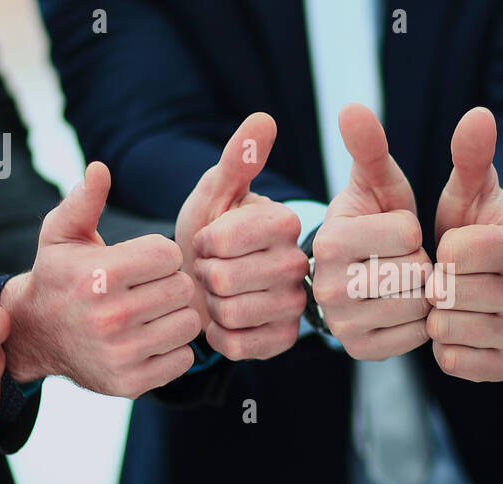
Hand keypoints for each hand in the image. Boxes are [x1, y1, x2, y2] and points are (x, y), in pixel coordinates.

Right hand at [1, 162, 200, 398]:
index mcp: (100, 275)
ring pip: (189, 323)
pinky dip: (174, 348)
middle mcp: (110, 316)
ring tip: (152, 311)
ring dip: (176, 315)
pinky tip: (150, 338)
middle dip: (171, 284)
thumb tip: (100, 168)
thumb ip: (85, 200)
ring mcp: (121, 353)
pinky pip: (184, 357)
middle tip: (149, 288)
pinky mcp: (130, 383)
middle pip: (183, 289)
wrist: (34, 337)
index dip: (161, 255)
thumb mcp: (62, 235)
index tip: (144, 262)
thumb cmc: (58, 277)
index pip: (170, 255)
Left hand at [178, 113, 307, 359]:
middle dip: (203, 275)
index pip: (222, 240)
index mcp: (286, 222)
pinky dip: (218, 335)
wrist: (208, 282)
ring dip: (210, 305)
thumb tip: (263, 119)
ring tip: (217, 292)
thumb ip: (236, 159)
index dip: (202, 242)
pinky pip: (237, 345)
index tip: (209, 238)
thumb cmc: (208, 232)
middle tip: (210, 268)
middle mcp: (300, 263)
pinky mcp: (285, 339)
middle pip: (223, 279)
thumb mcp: (215, 192)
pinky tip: (224, 320)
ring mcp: (296, 305)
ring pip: (230, 313)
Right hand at [311, 103, 430, 359]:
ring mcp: (340, 324)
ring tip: (403, 279)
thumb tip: (351, 107)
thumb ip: (371, 147)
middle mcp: (325, 287)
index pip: (408, 233)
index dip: (413, 227)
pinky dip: (421, 320)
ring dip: (424, 290)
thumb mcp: (378, 181)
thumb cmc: (376, 219)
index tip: (394, 230)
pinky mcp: (360, 350)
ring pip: (418, 305)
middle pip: (414, 272)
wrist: (362, 273)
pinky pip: (416, 336)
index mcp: (329, 240)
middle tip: (400, 258)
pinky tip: (404, 305)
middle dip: (421, 260)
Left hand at [427, 107, 502, 381]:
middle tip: (459, 278)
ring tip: (461, 300)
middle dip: (439, 282)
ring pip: (445, 326)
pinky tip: (463, 328)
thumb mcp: (470, 193)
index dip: (444, 248)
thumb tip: (478, 114)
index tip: (460, 246)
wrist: (489, 289)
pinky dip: (445, 345)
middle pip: (448, 291)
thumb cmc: (476, 230)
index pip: (457, 250)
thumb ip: (470, 156)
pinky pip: (450, 359)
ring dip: (439, 314)